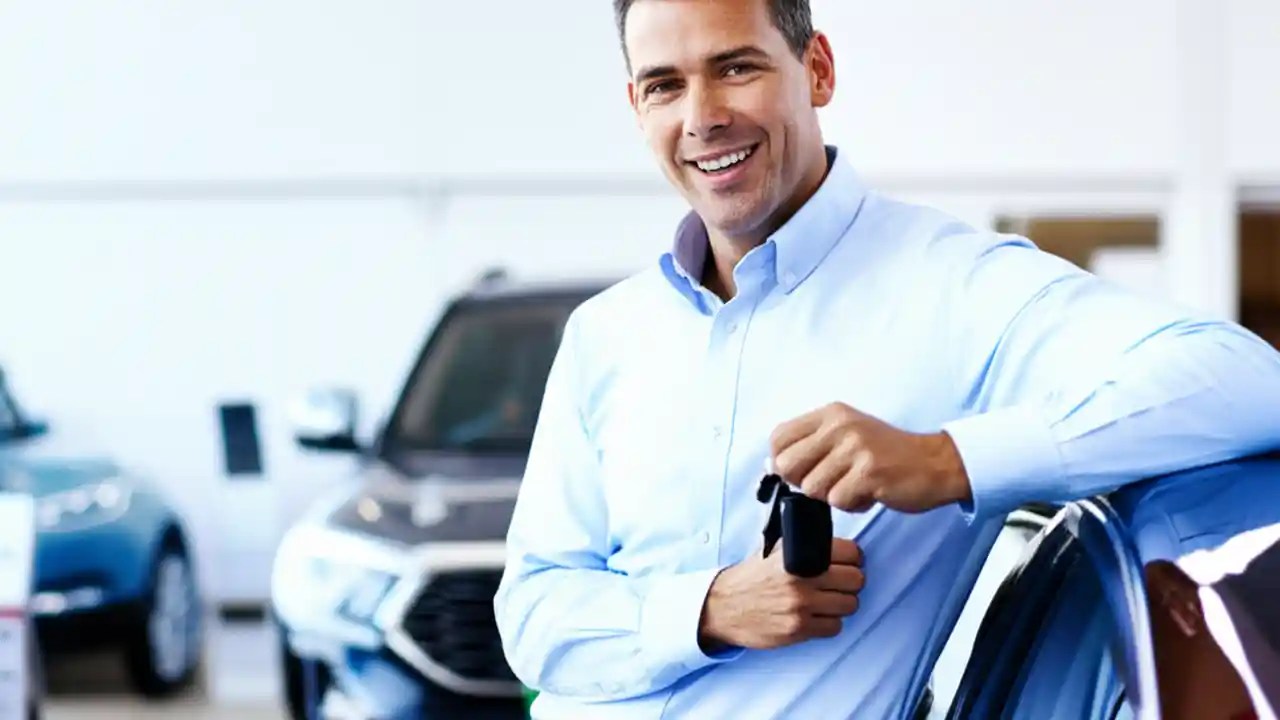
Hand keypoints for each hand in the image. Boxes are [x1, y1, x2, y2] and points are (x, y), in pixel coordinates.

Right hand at [698, 538, 863, 650]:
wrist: (723, 607)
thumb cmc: (750, 578)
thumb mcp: (774, 549)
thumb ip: (805, 544)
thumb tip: (838, 546)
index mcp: (796, 553)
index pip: (850, 552)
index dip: (853, 558)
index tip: (849, 562)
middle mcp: (801, 578)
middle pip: (856, 579)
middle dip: (850, 581)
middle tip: (840, 583)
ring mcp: (801, 606)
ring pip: (850, 604)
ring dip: (842, 604)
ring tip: (827, 601)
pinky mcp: (799, 629)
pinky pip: (835, 627)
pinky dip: (829, 623)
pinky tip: (816, 616)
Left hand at [770, 402, 970, 513]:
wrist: (936, 463)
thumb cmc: (887, 454)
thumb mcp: (847, 435)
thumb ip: (813, 445)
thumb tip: (773, 466)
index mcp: (830, 414)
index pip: (778, 437)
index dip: (780, 461)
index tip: (800, 472)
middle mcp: (839, 426)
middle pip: (788, 466)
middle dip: (804, 483)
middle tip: (831, 482)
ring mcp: (855, 448)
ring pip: (812, 489)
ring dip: (833, 495)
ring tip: (856, 484)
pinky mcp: (869, 472)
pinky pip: (838, 501)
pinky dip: (852, 505)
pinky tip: (870, 493)